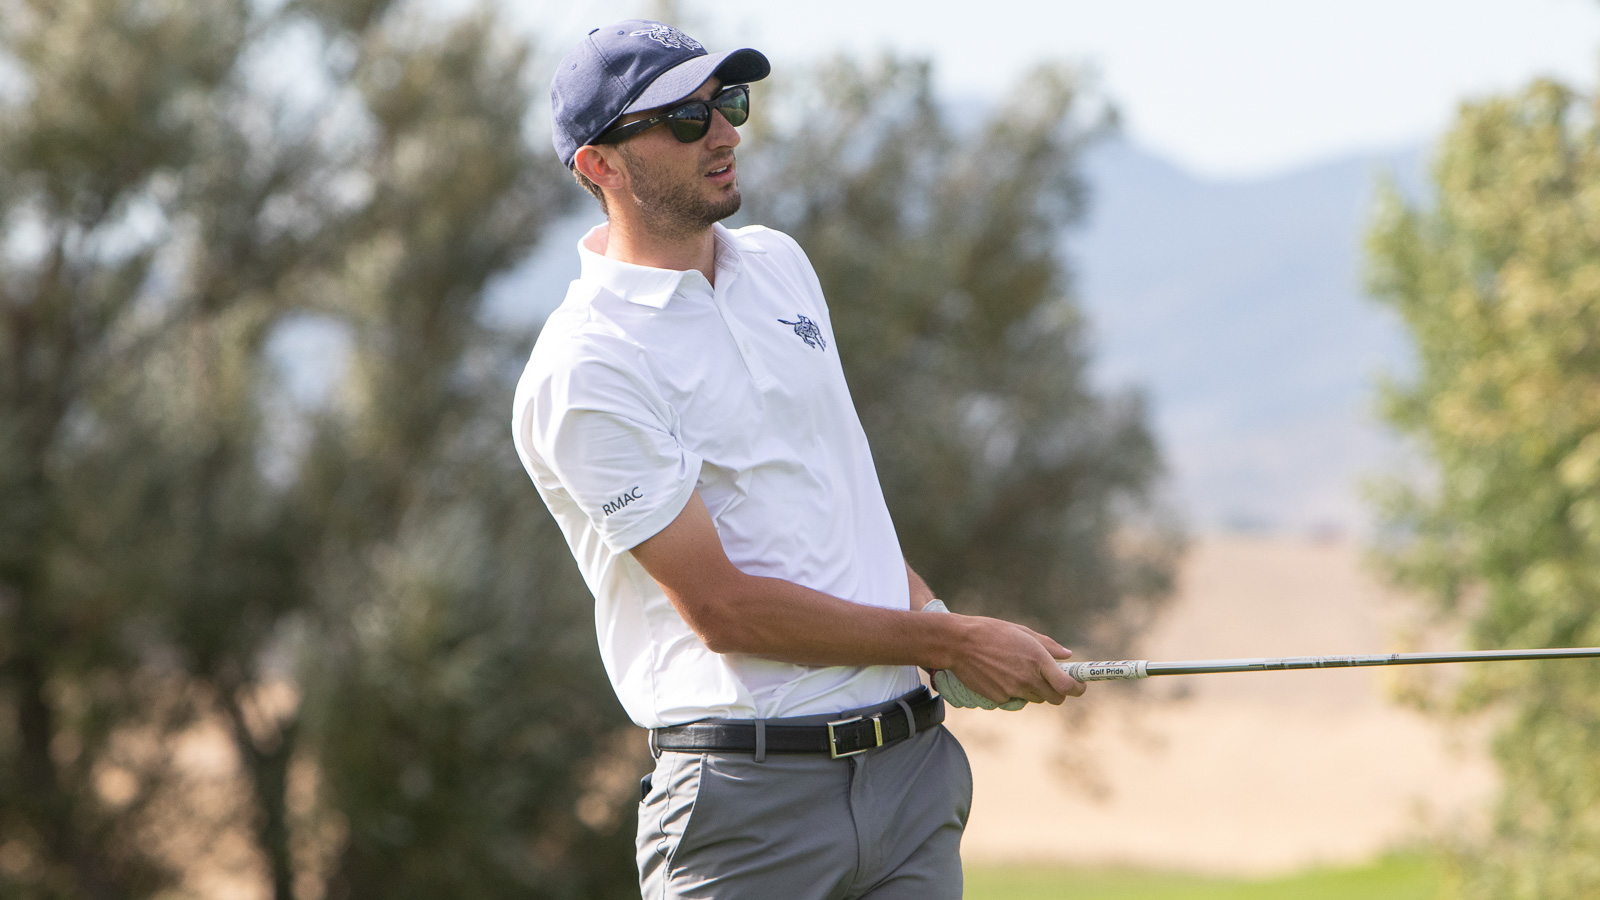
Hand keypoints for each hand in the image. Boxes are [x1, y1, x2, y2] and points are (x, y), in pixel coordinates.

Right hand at [922, 599, 1084, 706]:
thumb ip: (1048, 645)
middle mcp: (1028, 678)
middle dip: (1056, 691)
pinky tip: (1001, 674)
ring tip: (1019, 670)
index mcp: (1038, 659)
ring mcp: (1013, 691)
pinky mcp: (999, 698)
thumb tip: (1067, 655)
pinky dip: (1014, 691)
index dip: (1078, 688)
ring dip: (1034, 690)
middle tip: (1051, 679)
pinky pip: (1015, 699)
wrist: (958, 644)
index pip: (1067, 686)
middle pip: (1055, 698)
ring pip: (1035, 699)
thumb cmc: (991, 632)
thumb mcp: (1022, 632)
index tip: (1080, 685)